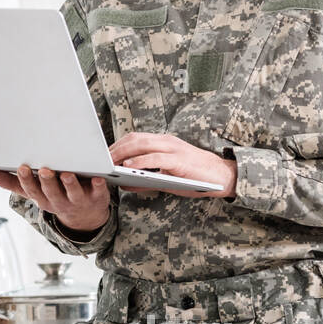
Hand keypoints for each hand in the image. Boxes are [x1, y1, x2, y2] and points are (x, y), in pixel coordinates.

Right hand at [0, 164, 111, 231]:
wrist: (84, 218)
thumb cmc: (55, 197)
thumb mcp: (32, 192)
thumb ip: (9, 182)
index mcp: (42, 198)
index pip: (32, 190)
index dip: (28, 180)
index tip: (23, 168)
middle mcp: (59, 202)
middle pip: (52, 192)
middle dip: (48, 182)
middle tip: (46, 169)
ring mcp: (78, 201)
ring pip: (73, 194)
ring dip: (70, 185)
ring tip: (68, 174)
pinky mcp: (97, 198)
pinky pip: (98, 193)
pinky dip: (99, 186)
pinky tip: (98, 178)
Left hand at [105, 132, 236, 197]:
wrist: (222, 177)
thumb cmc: (194, 177)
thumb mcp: (167, 178)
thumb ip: (146, 180)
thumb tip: (125, 185)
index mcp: (163, 142)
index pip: (135, 138)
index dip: (117, 145)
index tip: (102, 155)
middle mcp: (167, 142)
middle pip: (134, 139)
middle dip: (115, 148)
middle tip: (100, 159)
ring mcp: (174, 149)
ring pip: (142, 145)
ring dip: (123, 153)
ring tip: (109, 163)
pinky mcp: (180, 160)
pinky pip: (156, 158)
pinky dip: (140, 161)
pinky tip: (129, 166)